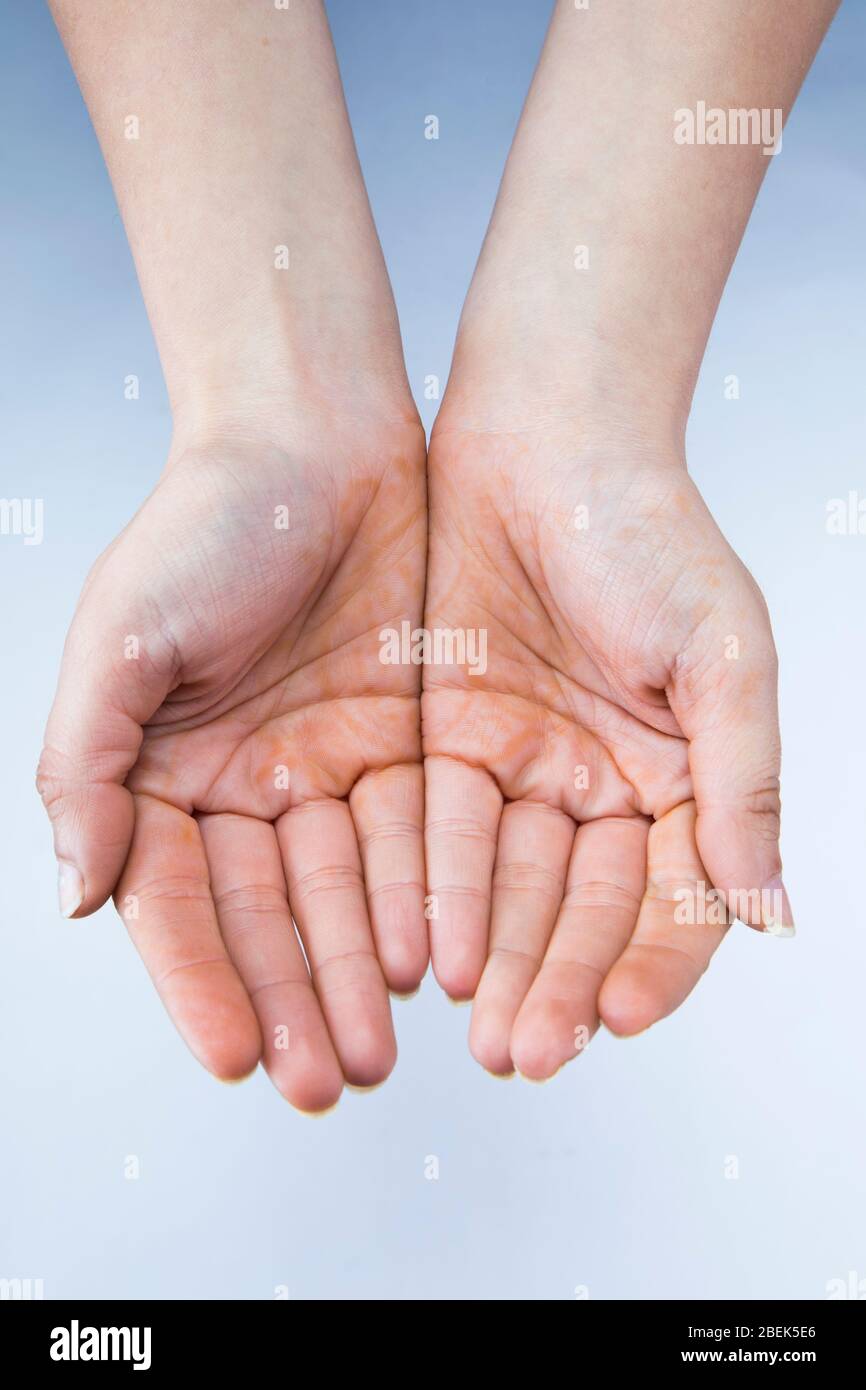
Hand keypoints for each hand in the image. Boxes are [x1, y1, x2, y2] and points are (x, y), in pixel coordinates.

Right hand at [37, 415, 426, 1110]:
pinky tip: (435, 964)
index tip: (232, 1058)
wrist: (318, 434)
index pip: (175, 900)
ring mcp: (323, 769)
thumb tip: (74, 897)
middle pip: (264, 917)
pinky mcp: (400, 744)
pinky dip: (418, 901)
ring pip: (342, 894)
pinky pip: (410, 839)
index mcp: (161, 772)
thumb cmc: (206, 522)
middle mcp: (241, 785)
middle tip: (322, 1083)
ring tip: (380, 1052)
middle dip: (290, 1000)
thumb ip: (85, 769)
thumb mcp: (122, 638)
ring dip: (356, 974)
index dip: (198, 981)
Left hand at [423, 423, 787, 1079]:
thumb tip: (768, 908)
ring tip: (479, 1025)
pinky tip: (423, 949)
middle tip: (528, 1052)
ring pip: (512, 885)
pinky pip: (442, 830)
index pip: (676, 896)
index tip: (616, 1017)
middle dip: (559, 980)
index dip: (653, 961)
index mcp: (683, 776)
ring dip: (496, 956)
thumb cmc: (651, 532)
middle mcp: (605, 785)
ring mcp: (527, 769)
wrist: (544, 442)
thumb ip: (742, 781)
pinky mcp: (451, 742)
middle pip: (586, 908)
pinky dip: (436, 889)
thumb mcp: (722, 655)